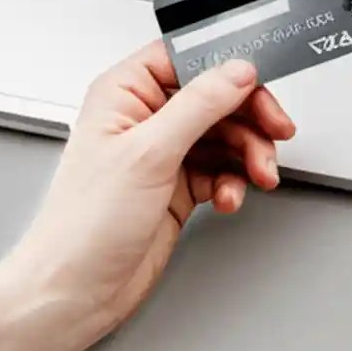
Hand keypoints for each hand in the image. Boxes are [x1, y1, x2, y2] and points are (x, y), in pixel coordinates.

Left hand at [4, 41, 295, 350]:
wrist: (75, 291)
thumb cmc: (83, 226)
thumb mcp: (148, 153)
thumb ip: (199, 106)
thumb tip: (237, 72)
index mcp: (124, 94)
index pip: (186, 58)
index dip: (227, 67)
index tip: (259, 84)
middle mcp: (144, 119)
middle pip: (217, 98)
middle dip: (250, 118)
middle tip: (276, 132)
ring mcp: (162, 155)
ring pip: (226, 136)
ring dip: (249, 155)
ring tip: (257, 176)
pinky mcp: (177, 187)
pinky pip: (222, 171)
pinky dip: (234, 183)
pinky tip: (229, 198)